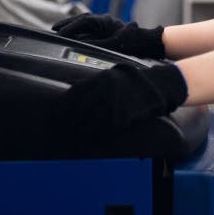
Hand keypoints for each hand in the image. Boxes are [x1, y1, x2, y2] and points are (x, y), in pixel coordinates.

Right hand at [52, 13, 165, 58]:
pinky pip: (89, 31)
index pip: (83, 21)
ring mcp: (105, 26)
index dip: (70, 27)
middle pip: (82, 20)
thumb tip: (78, 45)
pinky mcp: (107, 32)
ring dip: (72, 28)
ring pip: (85, 24)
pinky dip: (79, 33)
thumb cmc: (133, 43)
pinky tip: (73, 38)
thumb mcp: (113, 46)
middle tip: (53, 30)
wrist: (148, 43)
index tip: (59, 33)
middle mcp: (104, 21)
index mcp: (104, 21)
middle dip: (67, 24)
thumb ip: (95, 45)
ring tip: (59, 32)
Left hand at [53, 63, 187, 136]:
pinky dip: (94, 136)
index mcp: (101, 78)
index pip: (75, 93)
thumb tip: (72, 85)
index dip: (63, 105)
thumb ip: (94, 81)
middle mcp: (105, 91)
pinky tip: (88, 140)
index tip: (56, 114)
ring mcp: (114, 105)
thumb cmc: (135, 80)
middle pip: (79, 109)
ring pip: (90, 121)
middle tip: (59, 129)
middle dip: (68, 121)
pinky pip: (105, 129)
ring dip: (78, 131)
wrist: (158, 86)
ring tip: (70, 137)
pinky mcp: (123, 117)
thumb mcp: (113, 74)